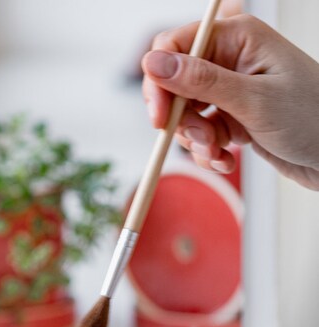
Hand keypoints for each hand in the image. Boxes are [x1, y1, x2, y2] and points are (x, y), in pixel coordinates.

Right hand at [142, 15, 318, 189]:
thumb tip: (152, 63)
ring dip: (196, 141)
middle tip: (201, 139)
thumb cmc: (312, 118)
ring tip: (221, 152)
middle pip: (174, 85)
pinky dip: (208, 152)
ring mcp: (229, 89)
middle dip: (180, 119)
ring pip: (184, 114)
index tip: (159, 117)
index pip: (174, 47)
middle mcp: (230, 59)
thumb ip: (200, 81)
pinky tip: (226, 160)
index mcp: (238, 38)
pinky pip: (200, 133)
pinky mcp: (230, 116)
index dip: (159, 81)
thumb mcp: (252, 100)